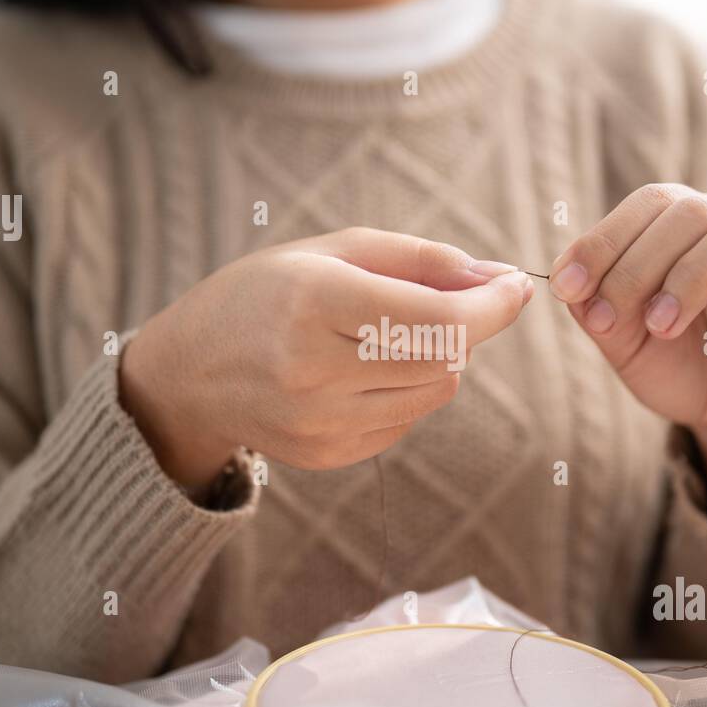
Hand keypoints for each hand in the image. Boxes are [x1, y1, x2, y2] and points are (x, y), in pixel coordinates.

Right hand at [121, 227, 532, 495]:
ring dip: (439, 359)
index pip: (439, 320)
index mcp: (315, 303)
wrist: (189, 372)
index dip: (492, 306)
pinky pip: (406, 421)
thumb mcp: (332, 250)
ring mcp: (320, 422)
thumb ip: (420, 260)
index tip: (517, 286)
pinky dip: (405, 391)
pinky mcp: (327, 455)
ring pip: (436, 393)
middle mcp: (315, 370)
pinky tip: (362, 370)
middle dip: (468, 326)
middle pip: (447, 359)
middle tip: (459, 297)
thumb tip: (497, 278)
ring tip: (392, 333)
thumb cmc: (264, 293)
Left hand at [548, 184, 706, 516]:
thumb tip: (572, 286)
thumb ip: (598, 310)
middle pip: (692, 211)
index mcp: (687, 227)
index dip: (604, 240)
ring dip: (696, 273)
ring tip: (664, 326)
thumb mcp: (625, 343)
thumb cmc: (680, 364)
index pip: (649, 203)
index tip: (567, 287)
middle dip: (639, 265)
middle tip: (613, 320)